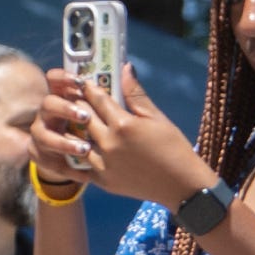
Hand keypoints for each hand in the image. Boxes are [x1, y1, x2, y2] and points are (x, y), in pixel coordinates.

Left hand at [34, 63, 214, 209]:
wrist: (182, 186)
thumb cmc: (174, 149)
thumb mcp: (158, 118)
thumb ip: (136, 94)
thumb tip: (125, 68)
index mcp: (123, 124)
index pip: (97, 99)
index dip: (88, 87)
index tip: (82, 80)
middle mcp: (109, 143)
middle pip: (82, 116)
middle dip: (78, 104)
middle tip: (74, 97)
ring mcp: (103, 164)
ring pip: (75, 140)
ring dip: (73, 129)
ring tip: (73, 122)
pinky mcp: (103, 181)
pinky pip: (80, 165)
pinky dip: (75, 154)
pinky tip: (75, 146)